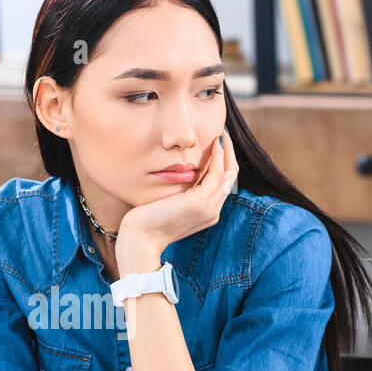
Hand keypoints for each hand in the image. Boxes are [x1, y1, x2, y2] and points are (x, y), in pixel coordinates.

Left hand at [115, 130, 238, 273]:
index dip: (225, 161)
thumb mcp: (170, 203)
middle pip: (231, 176)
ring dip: (227, 150)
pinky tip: (214, 143)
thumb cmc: (148, 220)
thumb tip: (182, 172)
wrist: (140, 238)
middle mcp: (213, 211)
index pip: (224, 183)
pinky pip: (216, 173)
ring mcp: (208, 208)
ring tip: (221, 132)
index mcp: (208, 212)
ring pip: (228, 172)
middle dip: (231, 152)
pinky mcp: (199, 202)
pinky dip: (218, 156)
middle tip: (224, 132)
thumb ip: (182, 192)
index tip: (219, 143)